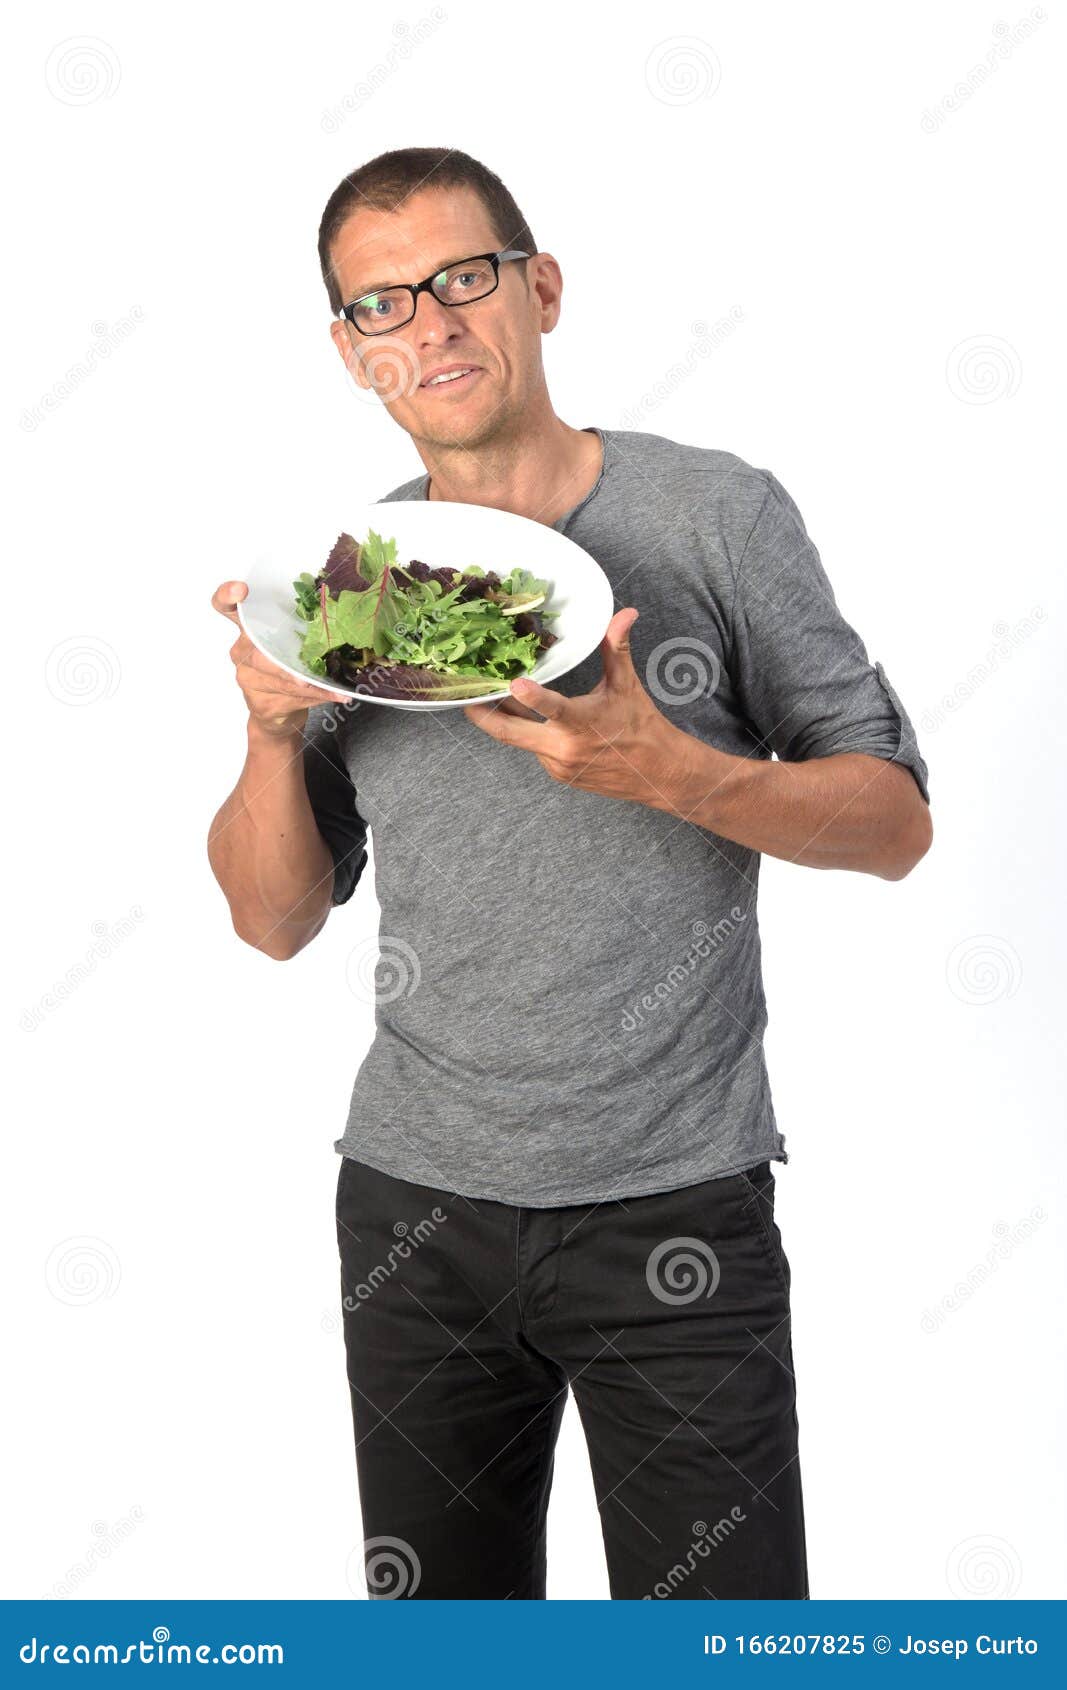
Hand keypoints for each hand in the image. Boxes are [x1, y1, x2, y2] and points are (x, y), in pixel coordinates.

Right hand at [212, 581, 349, 736]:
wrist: (276, 713)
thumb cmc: (284, 666)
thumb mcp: (289, 641)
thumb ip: (299, 627)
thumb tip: (337, 613)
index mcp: (248, 629)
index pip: (226, 607)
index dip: (227, 596)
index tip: (240, 590)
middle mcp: (242, 652)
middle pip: (259, 654)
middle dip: (284, 666)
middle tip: (304, 674)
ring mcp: (248, 679)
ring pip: (279, 680)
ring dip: (310, 685)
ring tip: (333, 687)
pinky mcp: (261, 702)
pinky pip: (292, 698)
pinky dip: (318, 696)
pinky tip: (336, 696)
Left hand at [463, 609, 684, 806]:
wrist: (658, 774)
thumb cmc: (642, 726)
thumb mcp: (627, 685)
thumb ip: (616, 648)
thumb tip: (625, 613)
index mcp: (585, 723)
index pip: (556, 710)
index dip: (534, 697)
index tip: (514, 683)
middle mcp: (566, 748)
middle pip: (510, 733)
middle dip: (482, 715)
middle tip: (462, 697)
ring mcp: (558, 765)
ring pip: (521, 739)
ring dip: (508, 718)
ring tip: (490, 697)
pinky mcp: (558, 774)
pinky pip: (536, 749)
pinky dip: (531, 732)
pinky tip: (530, 717)